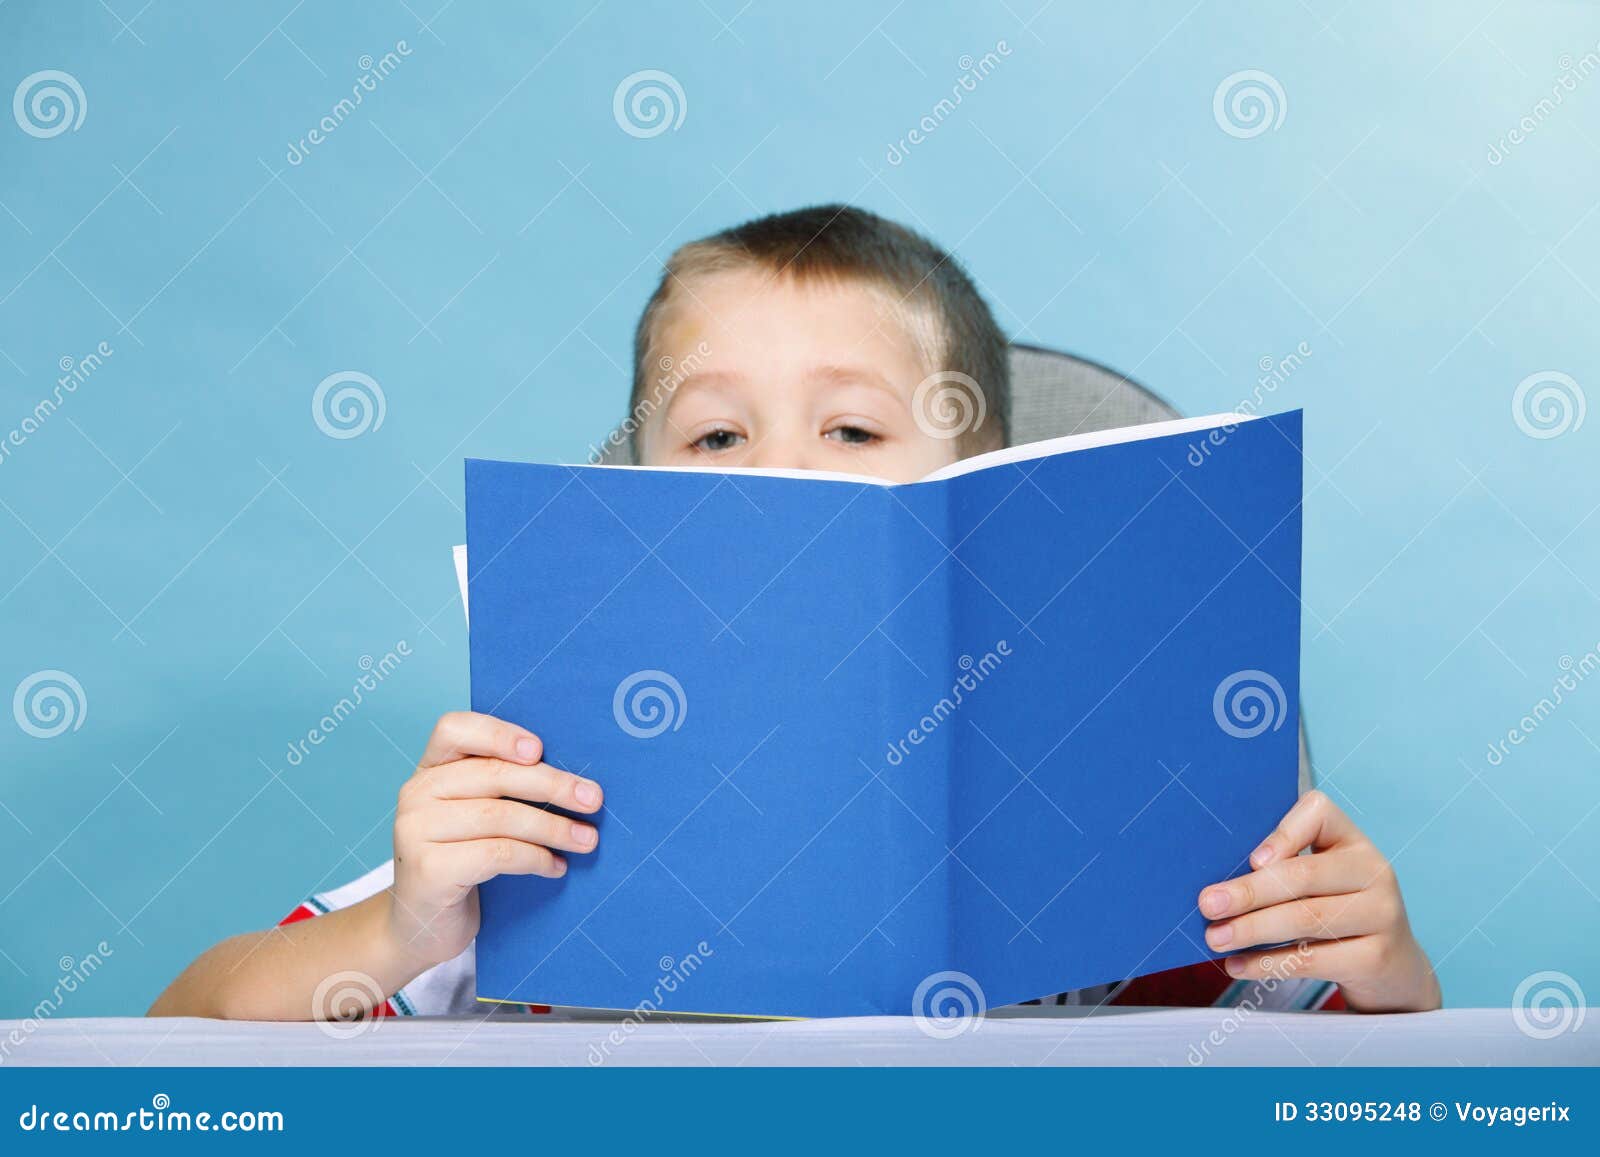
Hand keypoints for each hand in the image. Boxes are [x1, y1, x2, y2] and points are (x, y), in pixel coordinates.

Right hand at [385, 711, 602, 967]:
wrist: (420, 928)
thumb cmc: (460, 862)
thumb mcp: (473, 816)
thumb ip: (502, 789)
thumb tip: (574, 779)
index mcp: (428, 770)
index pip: (453, 729)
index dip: (498, 733)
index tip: (540, 750)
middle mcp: (416, 794)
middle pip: (493, 775)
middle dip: (552, 786)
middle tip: (593, 799)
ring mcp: (416, 832)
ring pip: (500, 816)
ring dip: (553, 828)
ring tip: (586, 840)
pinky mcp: (428, 870)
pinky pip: (497, 854)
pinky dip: (535, 858)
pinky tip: (555, 866)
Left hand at [1197, 789, 1440, 1011]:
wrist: (1394, 967)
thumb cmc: (1338, 912)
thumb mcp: (1321, 882)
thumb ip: (1284, 870)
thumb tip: (1220, 885)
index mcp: (1353, 843)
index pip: (1320, 814)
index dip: (1283, 833)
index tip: (1251, 860)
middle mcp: (1374, 872)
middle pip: (1303, 875)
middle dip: (1249, 891)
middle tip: (1208, 904)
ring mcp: (1381, 915)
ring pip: (1306, 918)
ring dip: (1251, 929)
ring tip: (1215, 938)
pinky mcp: (1376, 958)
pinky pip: (1312, 960)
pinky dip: (1267, 963)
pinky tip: (1237, 965)